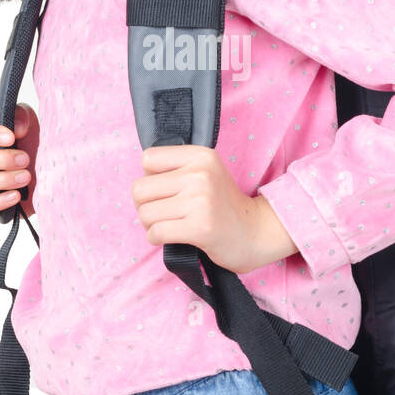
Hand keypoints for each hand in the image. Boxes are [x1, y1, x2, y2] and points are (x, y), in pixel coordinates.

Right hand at [0, 104, 39, 219]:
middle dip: (1, 160)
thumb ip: (21, 117)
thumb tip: (19, 127)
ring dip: (2, 181)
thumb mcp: (23, 125)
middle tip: (25, 159)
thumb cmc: (18, 147)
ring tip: (25, 178)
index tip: (11, 137)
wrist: (26, 176)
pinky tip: (14, 196)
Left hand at [131, 144, 298, 274]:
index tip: (167, 190)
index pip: (148, 159)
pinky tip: (172, 238)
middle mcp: (201, 174)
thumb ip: (175, 169)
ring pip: (145, 213)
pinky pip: (156, 232)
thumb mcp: (206, 173)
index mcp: (201, 155)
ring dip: (150, 225)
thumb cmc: (222, 205)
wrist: (256, 232)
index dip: (150, 177)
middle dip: (144, 205)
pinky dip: (156, 238)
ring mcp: (201, 201)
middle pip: (139, 189)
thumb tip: (139, 182)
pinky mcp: (201, 227)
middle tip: (163, 212)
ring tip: (170, 225)